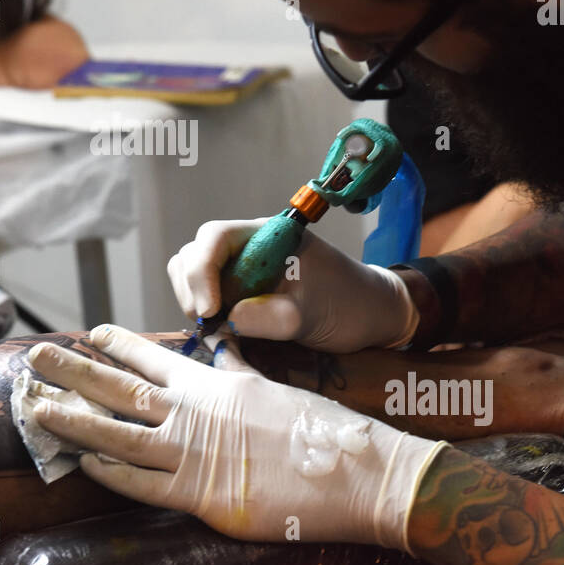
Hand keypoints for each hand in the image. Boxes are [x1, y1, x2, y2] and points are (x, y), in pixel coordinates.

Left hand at [30, 325, 445, 548]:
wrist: (356, 470)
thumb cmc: (320, 429)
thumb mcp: (273, 388)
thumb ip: (239, 372)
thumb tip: (223, 350)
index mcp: (214, 383)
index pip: (153, 357)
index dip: (117, 346)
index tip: (89, 333)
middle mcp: (195, 411)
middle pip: (120, 388)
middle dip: (74, 372)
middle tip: (36, 358)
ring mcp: (193, 452)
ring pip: (117, 432)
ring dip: (74, 418)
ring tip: (36, 405)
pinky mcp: (200, 495)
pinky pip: (142, 483)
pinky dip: (110, 472)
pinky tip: (82, 462)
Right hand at [167, 218, 418, 351]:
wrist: (370, 314)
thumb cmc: (349, 305)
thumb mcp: (313, 315)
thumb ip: (270, 318)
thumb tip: (228, 320)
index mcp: (269, 235)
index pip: (215, 237)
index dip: (201, 272)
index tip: (209, 311)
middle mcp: (249, 246)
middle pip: (194, 253)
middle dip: (192, 287)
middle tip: (209, 323)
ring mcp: (242, 267)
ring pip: (193, 272)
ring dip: (195, 299)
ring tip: (216, 326)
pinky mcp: (240, 289)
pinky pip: (207, 293)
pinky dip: (205, 310)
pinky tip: (223, 329)